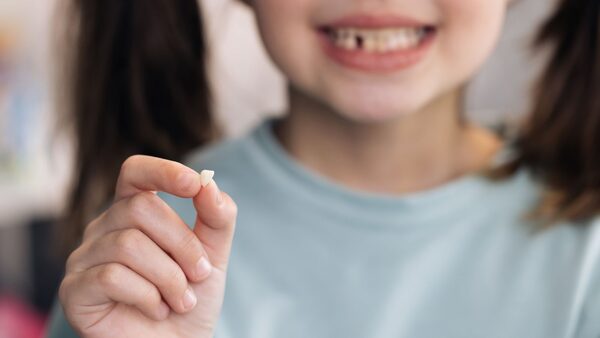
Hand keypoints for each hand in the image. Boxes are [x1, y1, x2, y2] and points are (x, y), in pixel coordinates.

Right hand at [59, 155, 236, 337]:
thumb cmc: (190, 299)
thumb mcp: (214, 256)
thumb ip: (217, 218)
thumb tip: (209, 184)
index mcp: (133, 212)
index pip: (136, 172)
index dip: (163, 171)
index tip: (195, 184)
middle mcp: (104, 228)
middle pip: (141, 209)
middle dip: (182, 244)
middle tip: (199, 275)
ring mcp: (84, 258)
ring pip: (128, 244)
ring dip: (169, 277)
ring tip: (180, 300)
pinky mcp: (74, 290)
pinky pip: (111, 276)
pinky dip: (147, 296)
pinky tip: (155, 310)